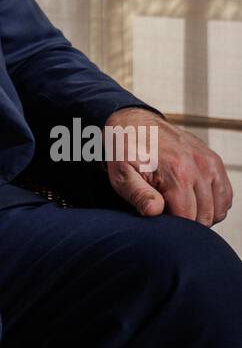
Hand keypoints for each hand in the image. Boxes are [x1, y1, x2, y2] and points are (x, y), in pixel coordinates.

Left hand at [102, 108, 231, 225]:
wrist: (133, 122)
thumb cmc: (125, 150)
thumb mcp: (122, 174)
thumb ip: (138, 195)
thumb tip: (155, 211)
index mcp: (178, 172)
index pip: (189, 218)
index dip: (174, 225)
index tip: (160, 218)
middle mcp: (199, 166)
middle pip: (206, 215)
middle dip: (188, 222)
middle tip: (167, 211)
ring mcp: (209, 162)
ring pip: (219, 208)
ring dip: (203, 213)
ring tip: (180, 206)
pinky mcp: (213, 160)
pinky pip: (225, 194)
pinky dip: (214, 203)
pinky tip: (194, 200)